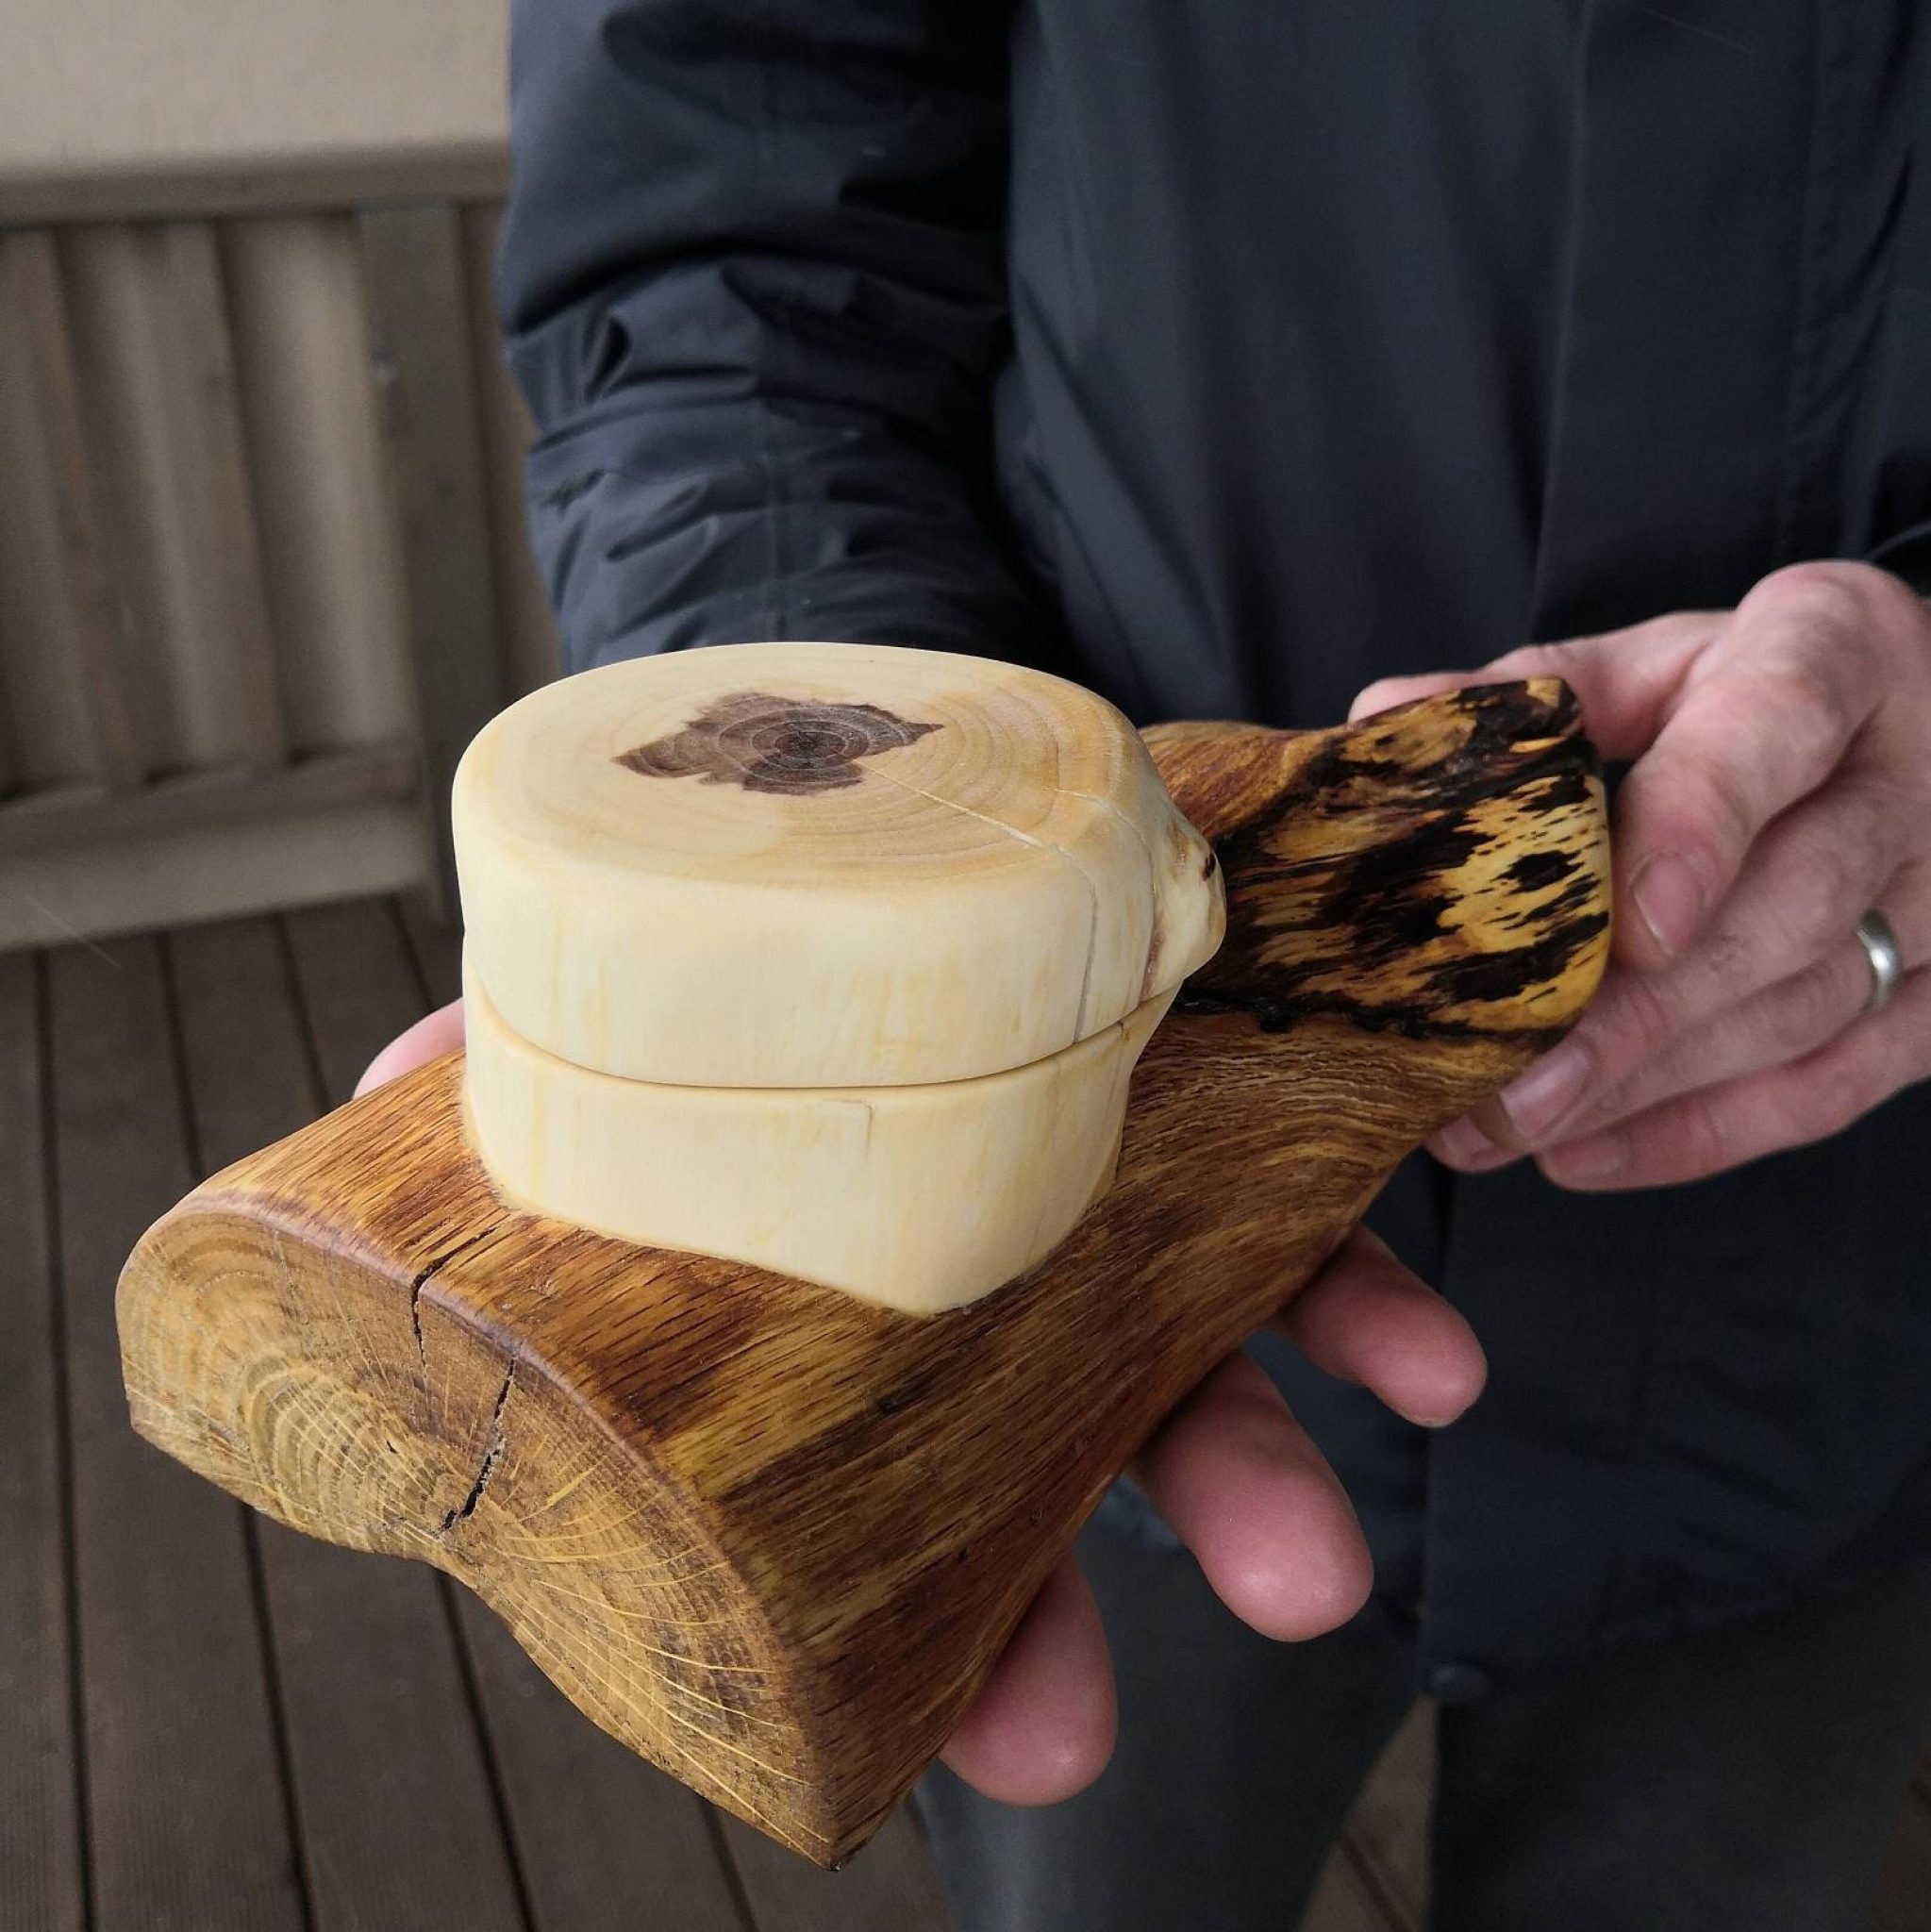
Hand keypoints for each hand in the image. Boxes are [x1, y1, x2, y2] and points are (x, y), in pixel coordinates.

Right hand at [357, 1005, 1486, 1802]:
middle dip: (1133, 1546)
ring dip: (1277, 1450)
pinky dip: (1369, 1281)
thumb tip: (379, 1106)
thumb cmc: (754, 935)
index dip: (956, 1619)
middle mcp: (999, 1268)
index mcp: (858, 1290)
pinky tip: (1427, 1361)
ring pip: (1210, 1341)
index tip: (1004, 1732)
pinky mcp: (1218, 1087)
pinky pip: (1312, 1196)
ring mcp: (1120, 1187)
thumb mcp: (629, 997)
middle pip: (1073, 1436)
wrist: (893, 801)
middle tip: (1177, 1668)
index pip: (896, 1484)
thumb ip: (520, 1060)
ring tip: (1347, 1525)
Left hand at [1354, 561, 1930, 1188]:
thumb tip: (1384, 719)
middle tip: (1515, 1082)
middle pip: (1793, 903)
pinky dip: (1702, 1132)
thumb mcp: (1653, 663)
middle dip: (1643, 1009)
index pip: (1771, 731)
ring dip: (1649, 1085)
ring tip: (1510, 1127)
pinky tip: (1583, 1154)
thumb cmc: (1745, 694)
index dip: (1698, 829)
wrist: (1907, 727)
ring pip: (1807, 1009)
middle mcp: (1911, 777)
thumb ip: (1531, 696)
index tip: (1627, 924)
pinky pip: (1833, 1086)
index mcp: (1831, 652)